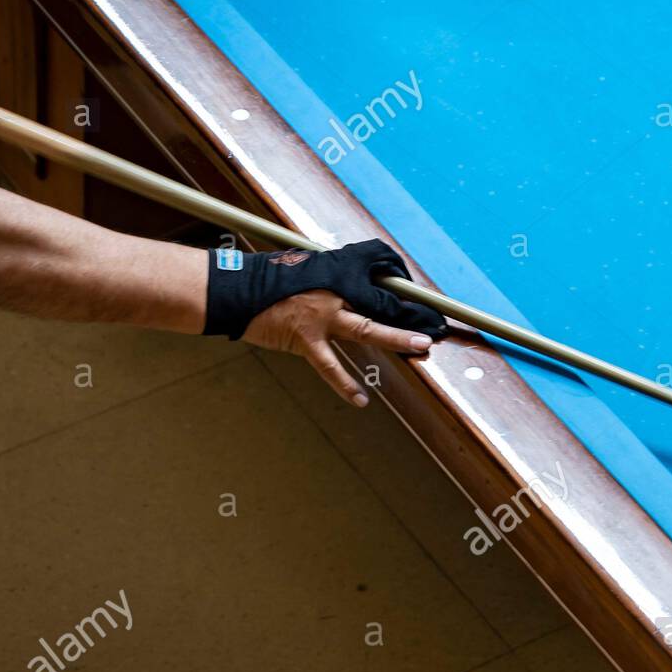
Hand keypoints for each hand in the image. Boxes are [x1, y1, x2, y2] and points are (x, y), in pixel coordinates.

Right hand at [242, 288, 437, 406]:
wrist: (236, 291)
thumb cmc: (271, 281)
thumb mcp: (308, 271)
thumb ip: (335, 282)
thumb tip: (359, 293)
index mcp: (335, 272)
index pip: (376, 278)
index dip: (400, 289)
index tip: (420, 299)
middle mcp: (333, 291)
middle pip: (380, 301)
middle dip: (409, 313)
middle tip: (435, 324)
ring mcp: (321, 317)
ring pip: (366, 328)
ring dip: (395, 337)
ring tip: (421, 346)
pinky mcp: (305, 339)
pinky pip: (329, 366)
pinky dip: (345, 385)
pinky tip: (361, 400)